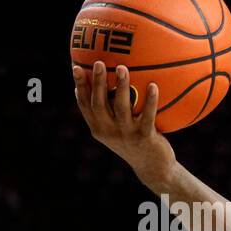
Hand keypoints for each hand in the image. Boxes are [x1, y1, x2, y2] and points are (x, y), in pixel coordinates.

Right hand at [73, 61, 175, 185]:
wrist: (153, 168)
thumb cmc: (135, 143)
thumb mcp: (118, 130)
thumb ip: (110, 112)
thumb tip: (105, 84)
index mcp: (99, 128)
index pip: (85, 105)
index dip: (80, 86)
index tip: (76, 67)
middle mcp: (109, 131)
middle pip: (99, 104)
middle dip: (98, 82)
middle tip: (99, 62)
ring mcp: (126, 135)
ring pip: (121, 107)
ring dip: (121, 86)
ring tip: (123, 68)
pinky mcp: (144, 137)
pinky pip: (147, 115)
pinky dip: (150, 100)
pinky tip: (153, 85)